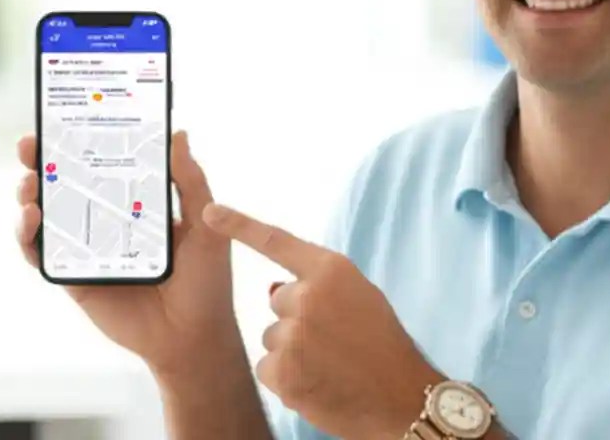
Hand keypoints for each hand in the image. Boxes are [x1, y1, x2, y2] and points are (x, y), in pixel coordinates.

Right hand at [14, 131, 240, 379]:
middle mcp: (105, 219)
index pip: (101, 162)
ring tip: (30, 184)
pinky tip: (32, 220)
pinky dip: (29, 236)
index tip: (63, 119)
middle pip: (64, 183)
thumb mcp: (206, 223)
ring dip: (30, 194)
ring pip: (46, 214)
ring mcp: (87, 248)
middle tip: (29, 144)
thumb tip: (179, 133)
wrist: (194, 336)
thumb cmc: (206, 280)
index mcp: (135, 201)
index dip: (79, 141)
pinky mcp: (74, 278)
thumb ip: (191, 181)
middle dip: (40, 160)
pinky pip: (43, 254)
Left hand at [202, 203, 443, 439]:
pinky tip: (314, 382)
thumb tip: (272, 287)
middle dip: (295, 318)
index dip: (239, 224)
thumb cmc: (382, 345)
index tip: (210, 212)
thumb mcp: (360, 296)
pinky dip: (285, 378)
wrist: (400, 397)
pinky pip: (266, 367)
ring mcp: (293, 333)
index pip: (275, 241)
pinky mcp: (282, 370)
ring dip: (291, 351)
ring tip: (328, 364)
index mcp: (331, 270)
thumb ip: (319, 284)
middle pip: (276, 299)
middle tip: (330, 339)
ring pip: (271, 337)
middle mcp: (308, 295)